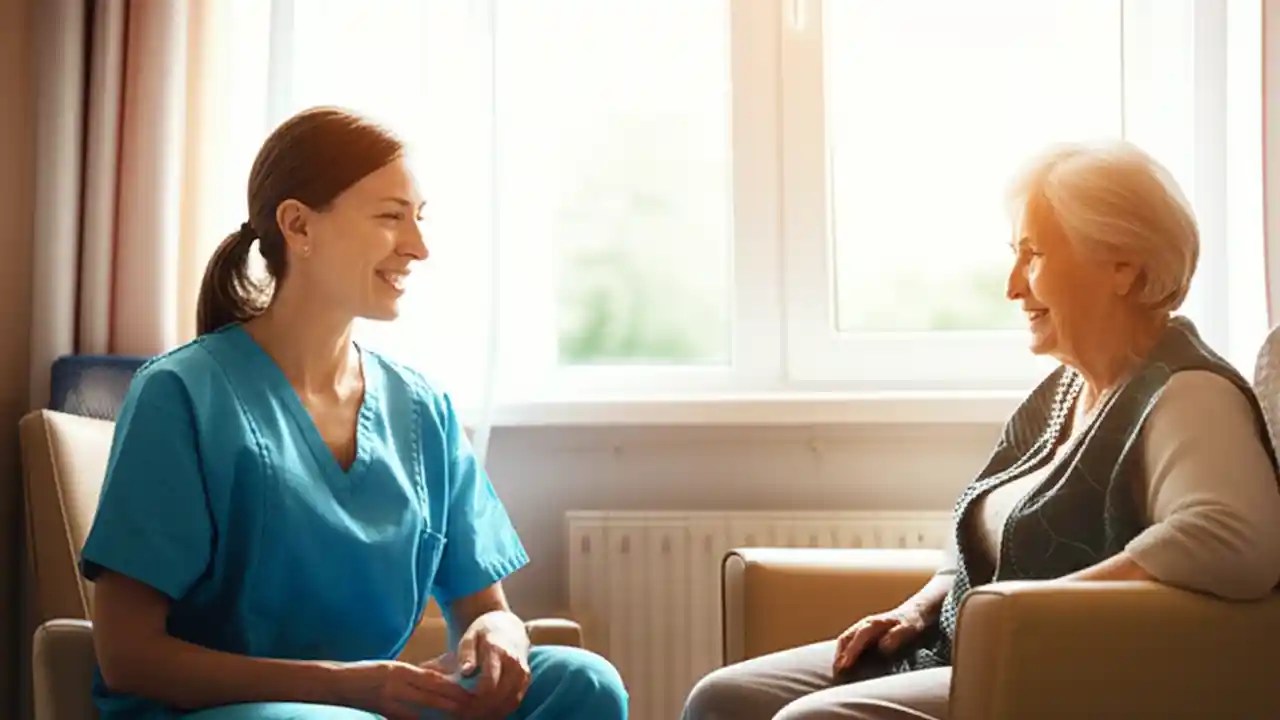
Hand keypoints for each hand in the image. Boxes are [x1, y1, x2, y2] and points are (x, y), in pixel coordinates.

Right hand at [337, 659, 472, 719]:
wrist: (334, 682)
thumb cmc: (363, 673)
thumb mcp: (389, 667)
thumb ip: (410, 674)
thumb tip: (434, 679)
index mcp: (400, 669)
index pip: (432, 679)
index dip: (451, 686)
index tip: (468, 691)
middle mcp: (395, 684)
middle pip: (430, 695)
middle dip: (451, 703)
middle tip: (470, 708)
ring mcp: (387, 701)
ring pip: (419, 712)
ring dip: (437, 717)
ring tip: (456, 718)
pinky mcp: (380, 713)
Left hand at [456, 611, 531, 718]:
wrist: (509, 625)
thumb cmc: (484, 631)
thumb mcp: (470, 636)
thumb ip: (467, 653)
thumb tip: (466, 672)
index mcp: (498, 651)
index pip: (490, 683)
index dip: (476, 698)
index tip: (462, 703)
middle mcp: (514, 663)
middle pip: (501, 696)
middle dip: (483, 708)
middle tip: (467, 714)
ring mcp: (523, 672)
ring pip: (510, 701)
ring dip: (493, 711)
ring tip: (477, 714)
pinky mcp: (527, 678)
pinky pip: (517, 700)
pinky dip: (503, 709)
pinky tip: (490, 711)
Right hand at [832, 604, 927, 675]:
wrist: (912, 614)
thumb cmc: (910, 624)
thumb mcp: (909, 629)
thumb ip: (897, 636)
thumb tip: (883, 646)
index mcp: (874, 624)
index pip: (859, 637)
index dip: (851, 651)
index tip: (845, 664)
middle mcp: (864, 625)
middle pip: (846, 638)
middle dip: (839, 655)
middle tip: (836, 672)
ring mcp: (861, 628)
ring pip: (845, 640)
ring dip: (839, 655)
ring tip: (837, 671)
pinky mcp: (862, 634)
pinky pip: (848, 642)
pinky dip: (843, 653)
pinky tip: (844, 665)